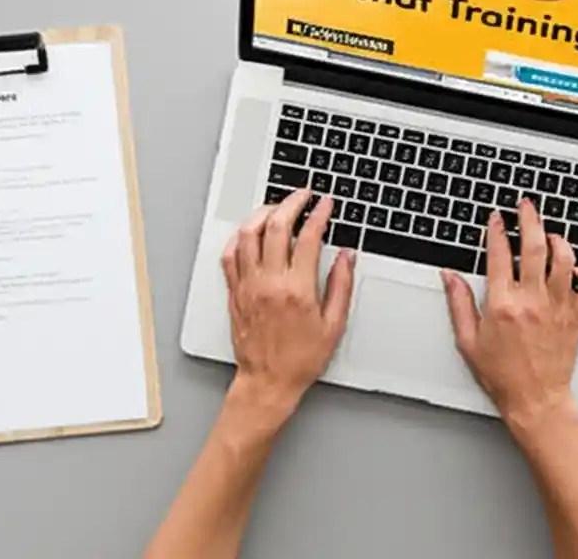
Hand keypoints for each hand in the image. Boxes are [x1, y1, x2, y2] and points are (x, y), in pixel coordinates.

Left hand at [220, 188, 356, 424]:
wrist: (268, 381)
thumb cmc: (301, 358)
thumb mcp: (334, 324)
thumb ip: (341, 285)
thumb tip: (346, 256)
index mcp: (297, 289)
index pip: (308, 236)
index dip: (319, 213)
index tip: (326, 203)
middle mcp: (269, 283)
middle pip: (276, 226)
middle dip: (292, 202)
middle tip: (303, 195)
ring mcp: (248, 286)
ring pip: (248, 234)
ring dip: (264, 213)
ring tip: (278, 208)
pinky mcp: (235, 292)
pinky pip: (230, 255)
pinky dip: (240, 237)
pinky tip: (251, 232)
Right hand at [440, 199, 577, 433]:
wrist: (535, 399)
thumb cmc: (502, 375)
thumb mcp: (468, 341)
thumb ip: (458, 304)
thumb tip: (450, 276)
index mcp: (502, 305)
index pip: (498, 255)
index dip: (496, 230)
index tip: (496, 218)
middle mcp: (532, 301)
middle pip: (534, 247)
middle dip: (529, 219)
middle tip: (526, 206)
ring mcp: (558, 307)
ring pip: (564, 260)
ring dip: (558, 241)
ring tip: (550, 234)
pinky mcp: (576, 317)